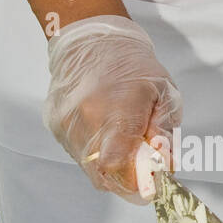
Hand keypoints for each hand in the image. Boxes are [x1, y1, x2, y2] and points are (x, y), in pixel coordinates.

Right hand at [44, 15, 181, 201]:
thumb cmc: (131, 64)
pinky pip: (76, 152)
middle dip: (124, 177)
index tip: (148, 180)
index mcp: (118, 113)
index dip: (134, 182)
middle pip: (103, 175)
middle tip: (139, 163)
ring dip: (108, 164)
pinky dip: (93, 150)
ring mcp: (67, 125)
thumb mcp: (162, 93)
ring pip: (89, 167)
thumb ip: (164, 133)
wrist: (90, 41)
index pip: (118, 168)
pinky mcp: (56, 125)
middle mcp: (87, 122)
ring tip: (120, 139)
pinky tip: (102, 128)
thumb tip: (166, 166)